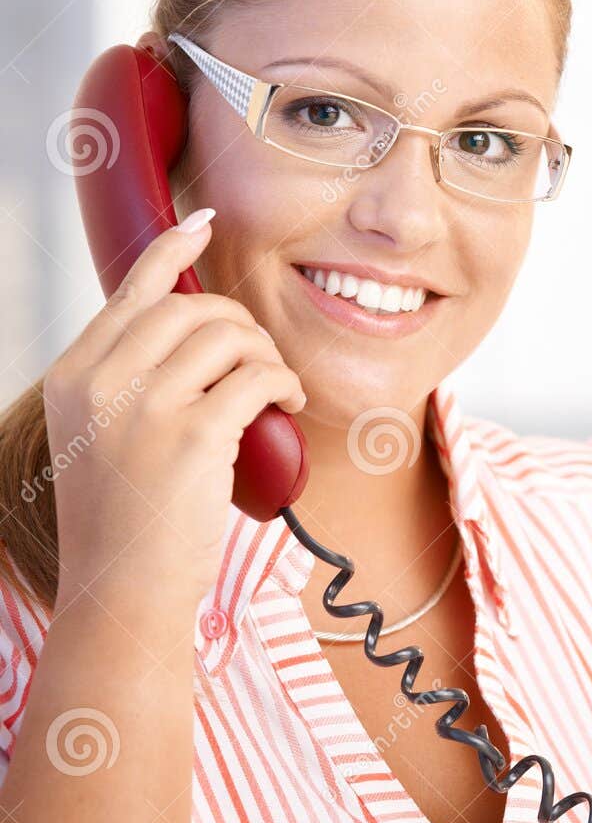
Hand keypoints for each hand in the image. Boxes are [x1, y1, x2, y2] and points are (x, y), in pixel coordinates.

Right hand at [42, 210, 305, 617]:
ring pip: (228, 336)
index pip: (131, 289)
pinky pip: (257, 378)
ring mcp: (143, 409)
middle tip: (258, 358)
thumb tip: (186, 329)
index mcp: (74, 377)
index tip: (204, 225)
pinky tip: (287, 403)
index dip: (175, 250)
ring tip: (274, 387)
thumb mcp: (98, 437)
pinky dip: (283, 383)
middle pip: (190, 308)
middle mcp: (100, 383)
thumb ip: (124, 381)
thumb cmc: (121, 524)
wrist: (121, 597)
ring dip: (266, 355)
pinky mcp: (192, 438)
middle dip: (240, 323)